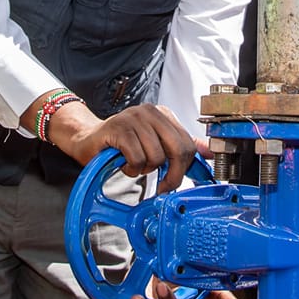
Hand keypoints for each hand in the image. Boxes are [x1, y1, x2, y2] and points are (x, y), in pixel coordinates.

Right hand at [51, 101, 200, 192]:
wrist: (88, 140)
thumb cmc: (123, 145)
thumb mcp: (156, 145)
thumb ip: (181, 147)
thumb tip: (210, 153)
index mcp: (163, 115)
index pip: (187, 144)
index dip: (183, 169)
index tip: (173, 181)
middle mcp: (150, 112)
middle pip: (177, 150)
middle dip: (171, 174)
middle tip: (161, 186)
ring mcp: (133, 118)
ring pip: (155, 156)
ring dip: (144, 169)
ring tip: (134, 164)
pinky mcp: (118, 128)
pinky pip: (136, 157)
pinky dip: (131, 168)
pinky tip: (124, 163)